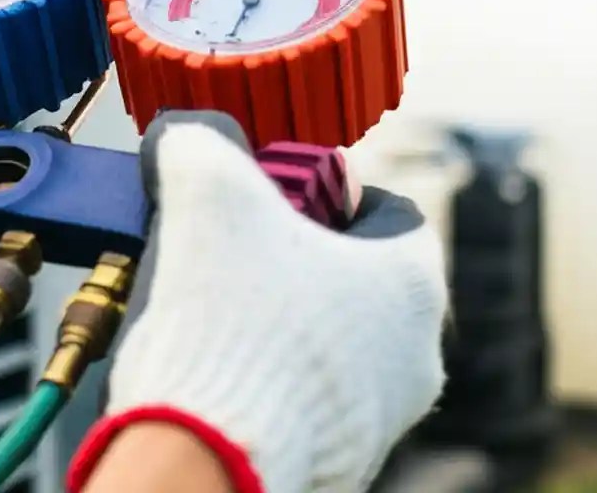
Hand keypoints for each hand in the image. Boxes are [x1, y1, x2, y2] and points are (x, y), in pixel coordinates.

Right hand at [72, 112, 447, 492]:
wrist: (204, 456)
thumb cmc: (228, 326)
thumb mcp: (205, 189)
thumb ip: (199, 143)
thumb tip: (184, 136)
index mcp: (411, 283)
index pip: (386, 210)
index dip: (323, 192)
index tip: (271, 198)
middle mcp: (412, 357)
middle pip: (353, 278)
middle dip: (289, 260)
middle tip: (227, 252)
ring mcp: (379, 419)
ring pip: (329, 343)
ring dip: (277, 321)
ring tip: (209, 314)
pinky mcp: (338, 462)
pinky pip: (304, 399)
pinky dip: (264, 378)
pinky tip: (212, 369)